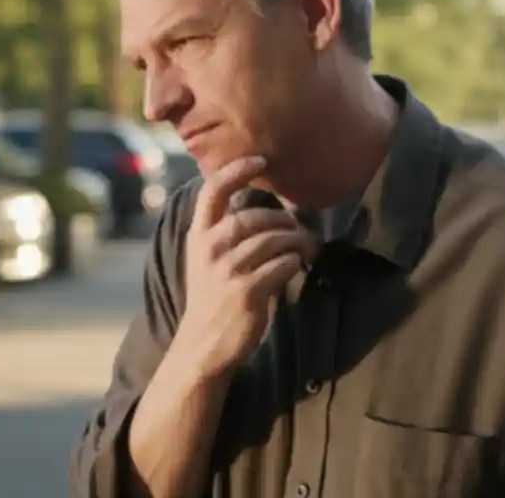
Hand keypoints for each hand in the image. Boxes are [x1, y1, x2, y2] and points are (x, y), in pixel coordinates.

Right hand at [175, 156, 316, 380]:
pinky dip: (295, 263)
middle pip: (255, 216)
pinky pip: (284, 264)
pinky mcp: (247, 291)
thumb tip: (269, 209)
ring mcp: (227, 270)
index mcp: (198, 235)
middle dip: (283, 220)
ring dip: (297, 241)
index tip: (259, 159)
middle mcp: (210, 248)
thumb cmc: (212, 297)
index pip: (213, 191)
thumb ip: (226, 232)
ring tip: (306, 248)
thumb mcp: (206, 259)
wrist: (203, 345)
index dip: (236, 170)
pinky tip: (296, 267)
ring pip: (274, 239)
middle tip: (298, 229)